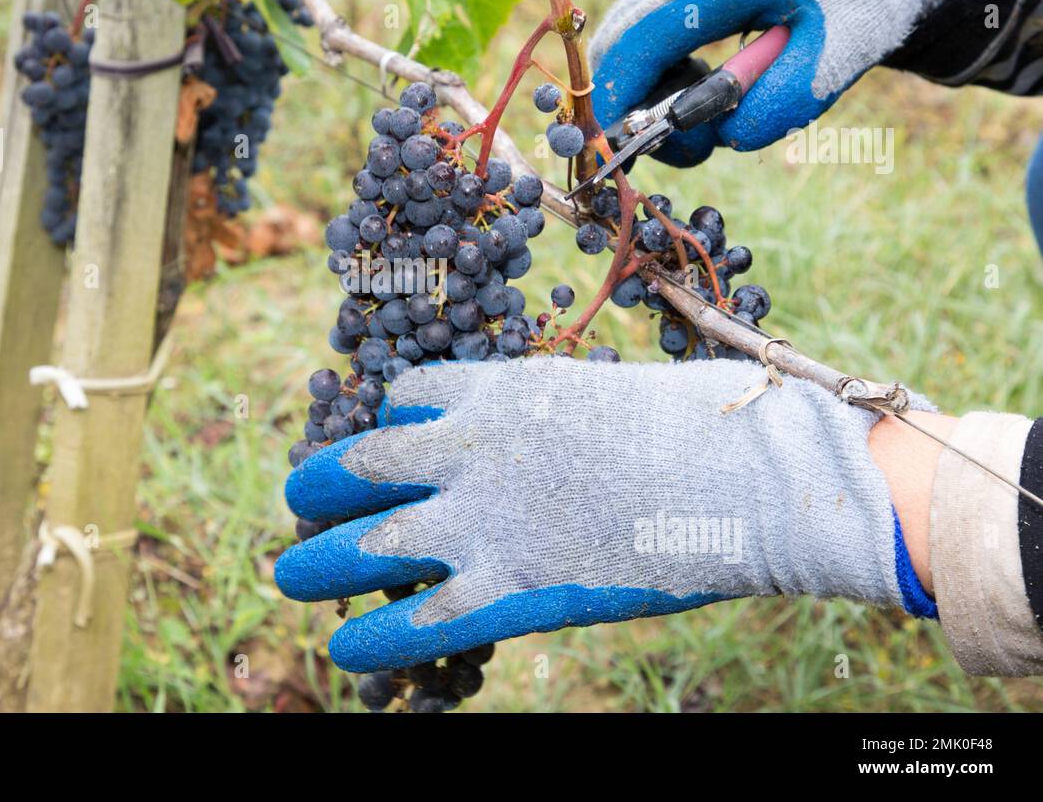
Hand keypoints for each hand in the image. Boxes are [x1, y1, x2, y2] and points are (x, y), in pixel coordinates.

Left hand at [275, 357, 934, 672]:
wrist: (752, 472)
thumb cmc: (706, 422)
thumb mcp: (609, 391)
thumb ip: (557, 413)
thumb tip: (554, 426)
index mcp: (500, 390)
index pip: (407, 397)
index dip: (385, 420)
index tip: (381, 440)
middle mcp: (473, 450)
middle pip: (364, 462)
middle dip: (322, 483)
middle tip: (301, 497)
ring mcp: (485, 521)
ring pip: (368, 544)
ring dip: (318, 562)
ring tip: (290, 576)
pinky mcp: (514, 588)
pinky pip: (421, 621)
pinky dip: (374, 639)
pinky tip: (344, 651)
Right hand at [589, 0, 958, 165]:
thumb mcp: (840, 59)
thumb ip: (783, 106)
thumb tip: (724, 137)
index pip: (630, 47)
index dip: (621, 110)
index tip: (638, 156)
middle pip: (616, 51)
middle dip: (642, 111)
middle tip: (701, 145)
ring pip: (623, 47)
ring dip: (656, 94)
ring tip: (719, 105)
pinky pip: (639, 34)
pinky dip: (662, 71)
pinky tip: (708, 74)